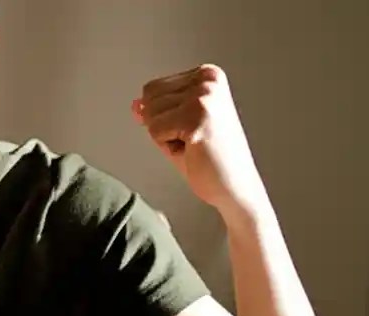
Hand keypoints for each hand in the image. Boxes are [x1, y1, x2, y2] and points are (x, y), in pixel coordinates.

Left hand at [132, 64, 268, 217]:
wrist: (233, 187)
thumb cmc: (209, 159)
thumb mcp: (177, 127)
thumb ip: (156, 112)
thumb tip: (135, 104)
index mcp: (208, 75)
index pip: (152, 89)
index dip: (163, 117)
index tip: (191, 130)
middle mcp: (208, 79)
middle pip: (149, 97)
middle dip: (162, 126)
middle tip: (192, 140)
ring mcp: (204, 96)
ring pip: (150, 114)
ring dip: (165, 137)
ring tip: (193, 145)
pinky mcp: (197, 116)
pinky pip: (155, 130)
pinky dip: (167, 147)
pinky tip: (193, 151)